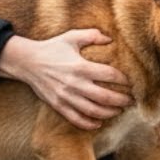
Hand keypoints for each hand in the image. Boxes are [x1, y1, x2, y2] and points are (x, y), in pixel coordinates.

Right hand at [0, 29, 131, 129]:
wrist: (27, 62)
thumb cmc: (52, 48)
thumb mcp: (71, 37)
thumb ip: (92, 35)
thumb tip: (110, 39)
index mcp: (80, 66)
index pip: (109, 75)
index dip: (124, 80)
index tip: (131, 82)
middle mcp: (74, 83)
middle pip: (105, 97)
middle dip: (122, 100)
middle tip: (132, 101)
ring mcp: (65, 96)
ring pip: (93, 110)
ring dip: (109, 113)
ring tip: (119, 111)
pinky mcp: (57, 105)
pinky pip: (76, 118)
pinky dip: (89, 123)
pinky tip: (99, 123)